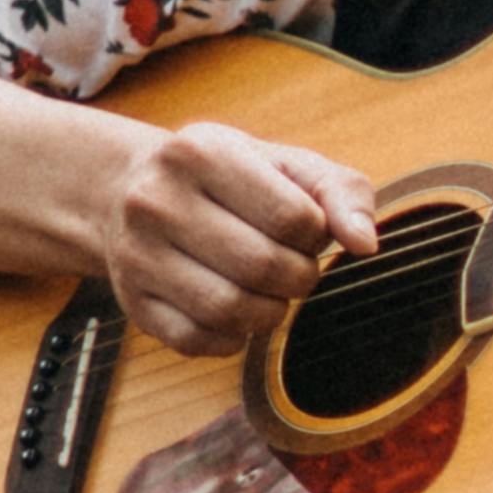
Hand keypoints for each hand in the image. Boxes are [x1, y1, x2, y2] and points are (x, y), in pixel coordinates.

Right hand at [103, 115, 376, 357]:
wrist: (127, 190)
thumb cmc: (227, 178)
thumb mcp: (284, 164)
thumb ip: (340, 192)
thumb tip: (366, 245)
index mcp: (201, 151)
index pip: (293, 216)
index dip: (316, 234)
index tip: (305, 230)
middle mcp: (156, 199)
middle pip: (264, 267)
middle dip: (300, 277)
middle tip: (295, 268)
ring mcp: (137, 254)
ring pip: (230, 310)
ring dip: (271, 312)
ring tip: (269, 292)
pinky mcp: (133, 302)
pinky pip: (198, 341)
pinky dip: (232, 338)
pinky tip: (234, 313)